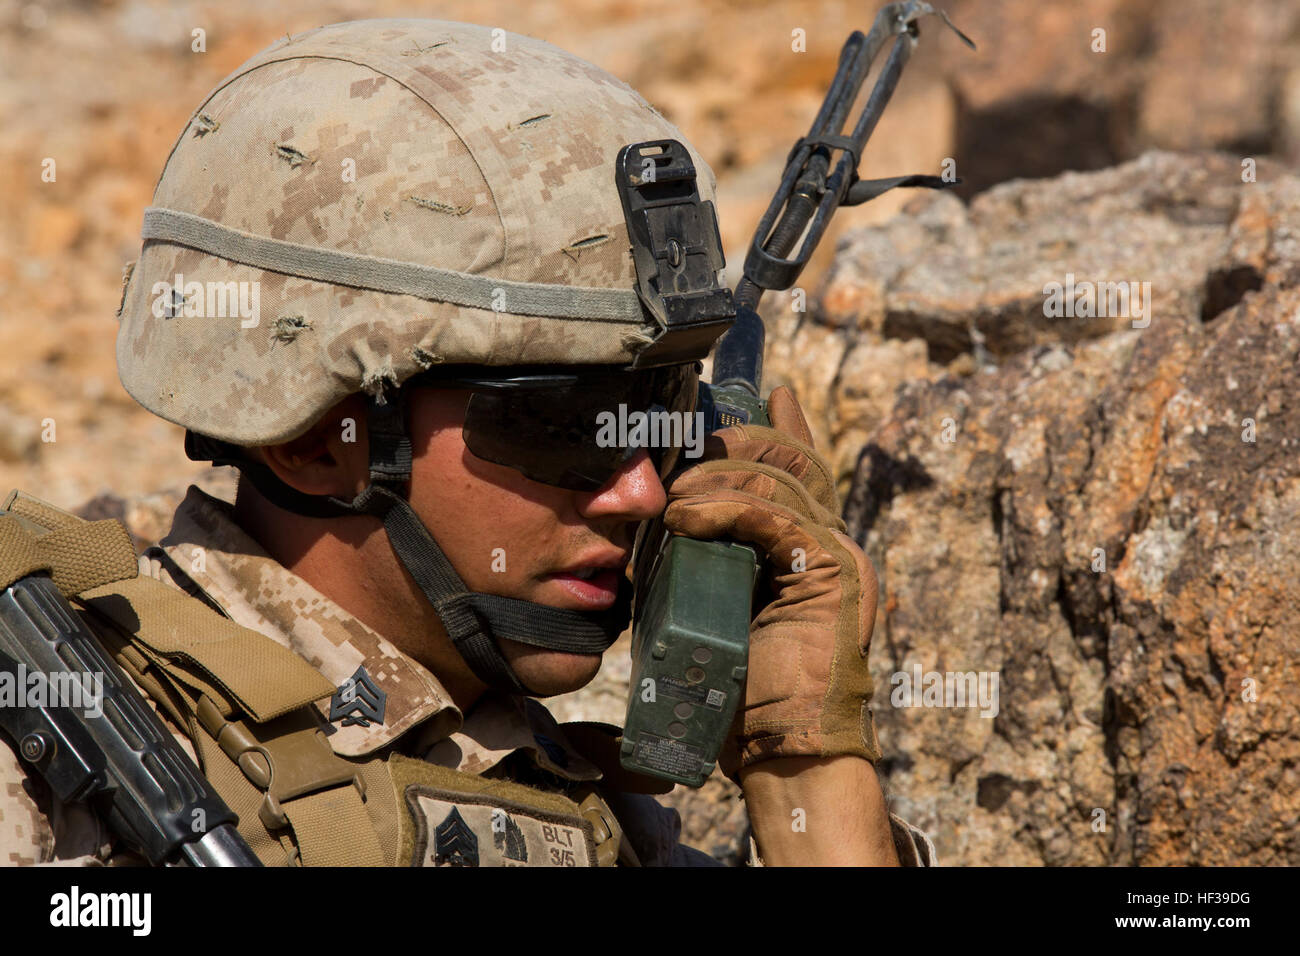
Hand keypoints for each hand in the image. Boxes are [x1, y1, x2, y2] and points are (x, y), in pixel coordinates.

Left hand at [662, 386, 882, 782]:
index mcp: (810, 552)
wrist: (782, 750)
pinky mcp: (831, 572)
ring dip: (713, 481)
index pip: (802, 473)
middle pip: (790, 462)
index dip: (786, 429)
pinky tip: (685, 517)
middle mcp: (832, 544)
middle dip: (733, 446)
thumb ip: (709, 567)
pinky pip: (774, 516)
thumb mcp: (714, 612)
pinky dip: (725, 508)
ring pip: (776, 482)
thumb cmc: (740, 693)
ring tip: (670, 502)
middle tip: (683, 452)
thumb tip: (668, 533)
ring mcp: (837, 555)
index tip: (773, 392)